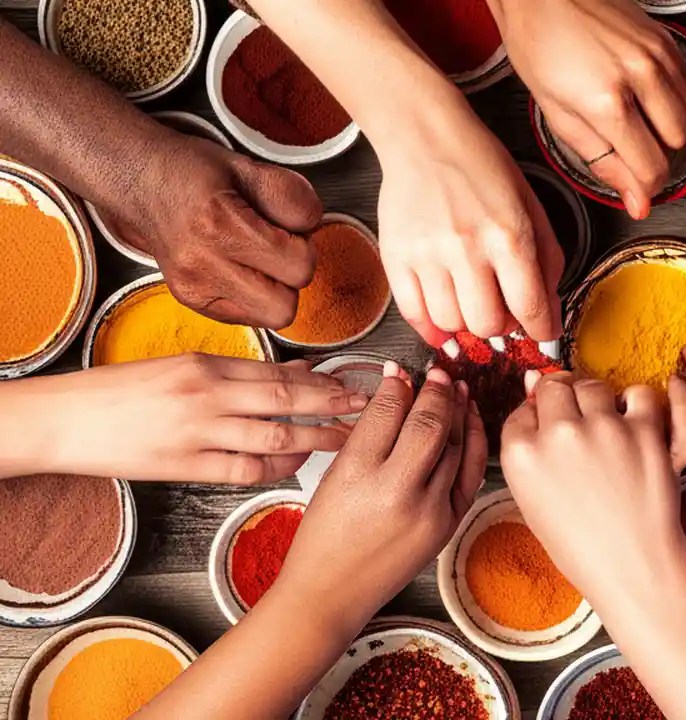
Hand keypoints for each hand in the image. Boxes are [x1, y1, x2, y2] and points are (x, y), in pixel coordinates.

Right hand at [26, 354, 362, 483]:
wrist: (65, 420)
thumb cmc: (119, 392)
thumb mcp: (178, 366)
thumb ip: (233, 373)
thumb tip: (287, 376)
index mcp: (206, 365)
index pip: (277, 372)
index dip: (320, 380)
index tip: (350, 384)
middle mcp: (206, 395)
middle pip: (285, 400)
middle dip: (332, 406)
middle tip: (366, 410)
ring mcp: (197, 432)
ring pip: (274, 435)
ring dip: (316, 439)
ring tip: (345, 440)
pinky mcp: (185, 466)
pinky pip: (245, 468)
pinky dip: (277, 466)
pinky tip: (297, 464)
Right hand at [98, 133, 322, 328]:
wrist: (139, 181)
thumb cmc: (193, 172)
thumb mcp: (249, 166)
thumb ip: (291, 196)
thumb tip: (314, 227)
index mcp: (220, 226)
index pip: (300, 267)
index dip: (304, 245)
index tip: (287, 228)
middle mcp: (202, 266)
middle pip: (287, 306)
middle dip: (292, 275)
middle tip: (276, 246)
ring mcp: (192, 289)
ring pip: (272, 318)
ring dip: (277, 289)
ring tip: (258, 256)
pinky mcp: (191, 301)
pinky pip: (250, 318)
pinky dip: (256, 296)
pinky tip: (241, 268)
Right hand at [279, 364, 486, 633]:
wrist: (331, 592)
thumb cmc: (325, 536)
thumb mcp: (334, 476)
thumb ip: (367, 433)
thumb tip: (395, 390)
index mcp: (357, 473)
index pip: (388, 410)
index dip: (399, 383)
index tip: (401, 371)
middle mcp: (396, 490)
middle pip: (429, 423)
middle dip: (437, 390)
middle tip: (437, 374)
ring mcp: (428, 510)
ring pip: (455, 444)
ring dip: (458, 410)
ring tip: (457, 389)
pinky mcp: (447, 524)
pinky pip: (470, 473)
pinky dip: (474, 442)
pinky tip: (470, 421)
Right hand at [377, 96, 563, 345]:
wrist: (426, 136)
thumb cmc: (482, 166)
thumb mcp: (531, 206)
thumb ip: (548, 261)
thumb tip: (550, 311)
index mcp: (509, 236)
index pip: (530, 308)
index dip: (541, 330)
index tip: (541, 331)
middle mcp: (467, 249)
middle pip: (487, 325)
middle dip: (502, 325)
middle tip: (503, 308)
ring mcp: (427, 255)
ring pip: (451, 324)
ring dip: (467, 323)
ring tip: (472, 300)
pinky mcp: (396, 257)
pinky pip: (413, 313)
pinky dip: (431, 327)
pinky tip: (443, 321)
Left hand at [494, 0, 685, 218]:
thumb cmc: (539, 46)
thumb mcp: (558, 116)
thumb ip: (602, 161)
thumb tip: (635, 199)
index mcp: (608, 102)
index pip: (651, 167)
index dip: (645, 188)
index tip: (637, 192)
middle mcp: (641, 76)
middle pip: (677, 143)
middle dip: (656, 154)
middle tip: (627, 146)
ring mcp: (658, 55)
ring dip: (666, 128)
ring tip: (633, 118)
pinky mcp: (667, 40)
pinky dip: (671, 100)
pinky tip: (643, 95)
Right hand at [500, 373, 685, 602]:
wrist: (632, 567)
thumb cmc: (581, 545)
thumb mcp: (533, 499)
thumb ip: (528, 444)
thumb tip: (533, 384)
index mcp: (520, 455)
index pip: (522, 409)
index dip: (539, 418)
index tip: (551, 434)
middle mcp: (558, 435)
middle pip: (555, 388)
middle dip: (565, 402)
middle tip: (579, 429)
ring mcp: (602, 429)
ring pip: (593, 386)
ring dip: (599, 402)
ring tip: (607, 433)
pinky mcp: (643, 430)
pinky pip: (639, 394)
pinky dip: (638, 405)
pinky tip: (635, 427)